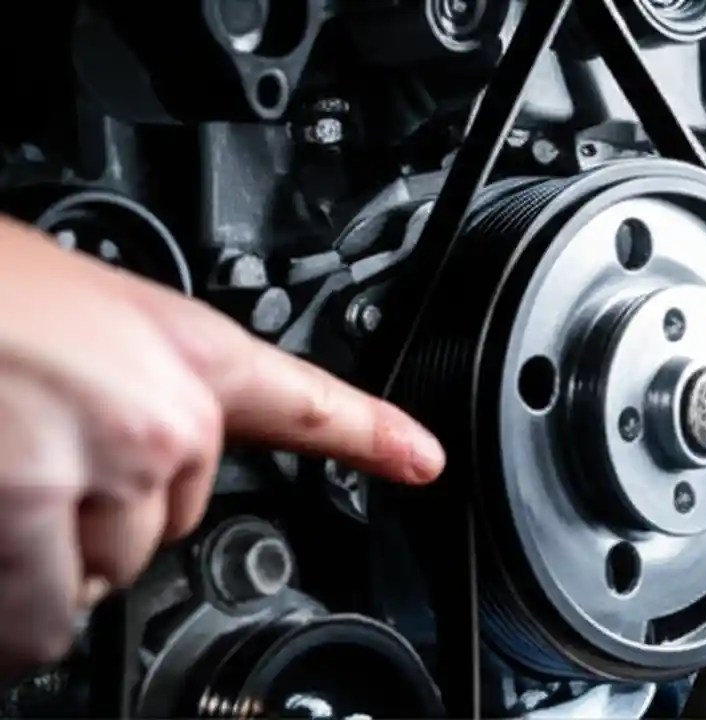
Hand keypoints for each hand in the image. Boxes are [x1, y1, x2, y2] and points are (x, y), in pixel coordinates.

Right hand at [0, 217, 444, 676]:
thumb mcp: (84, 311)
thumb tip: (157, 458)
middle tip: (30, 467)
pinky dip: (10, 613)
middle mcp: (160, 419)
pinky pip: (41, 619)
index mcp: (181, 355)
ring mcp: (97, 473)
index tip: (422, 458)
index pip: (306, 403)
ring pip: (103, 582)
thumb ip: (136, 388)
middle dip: (102, 520)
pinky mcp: (27, 518)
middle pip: (166, 528)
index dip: (373, 435)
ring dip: (46, 571)